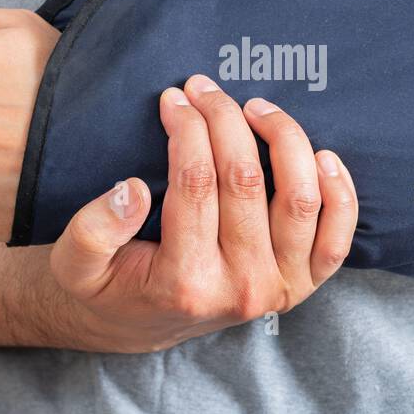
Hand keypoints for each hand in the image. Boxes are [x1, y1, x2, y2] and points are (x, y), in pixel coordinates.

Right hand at [51, 75, 358, 352]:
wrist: (136, 326)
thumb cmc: (105, 284)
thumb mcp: (74, 262)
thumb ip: (94, 227)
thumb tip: (132, 188)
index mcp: (185, 282)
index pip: (195, 183)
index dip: (186, 128)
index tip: (171, 98)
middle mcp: (241, 289)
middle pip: (245, 180)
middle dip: (225, 119)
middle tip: (203, 87)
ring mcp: (279, 289)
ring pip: (300, 200)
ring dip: (284, 139)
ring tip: (255, 107)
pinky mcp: (301, 285)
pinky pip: (337, 238)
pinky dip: (339, 194)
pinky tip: (322, 154)